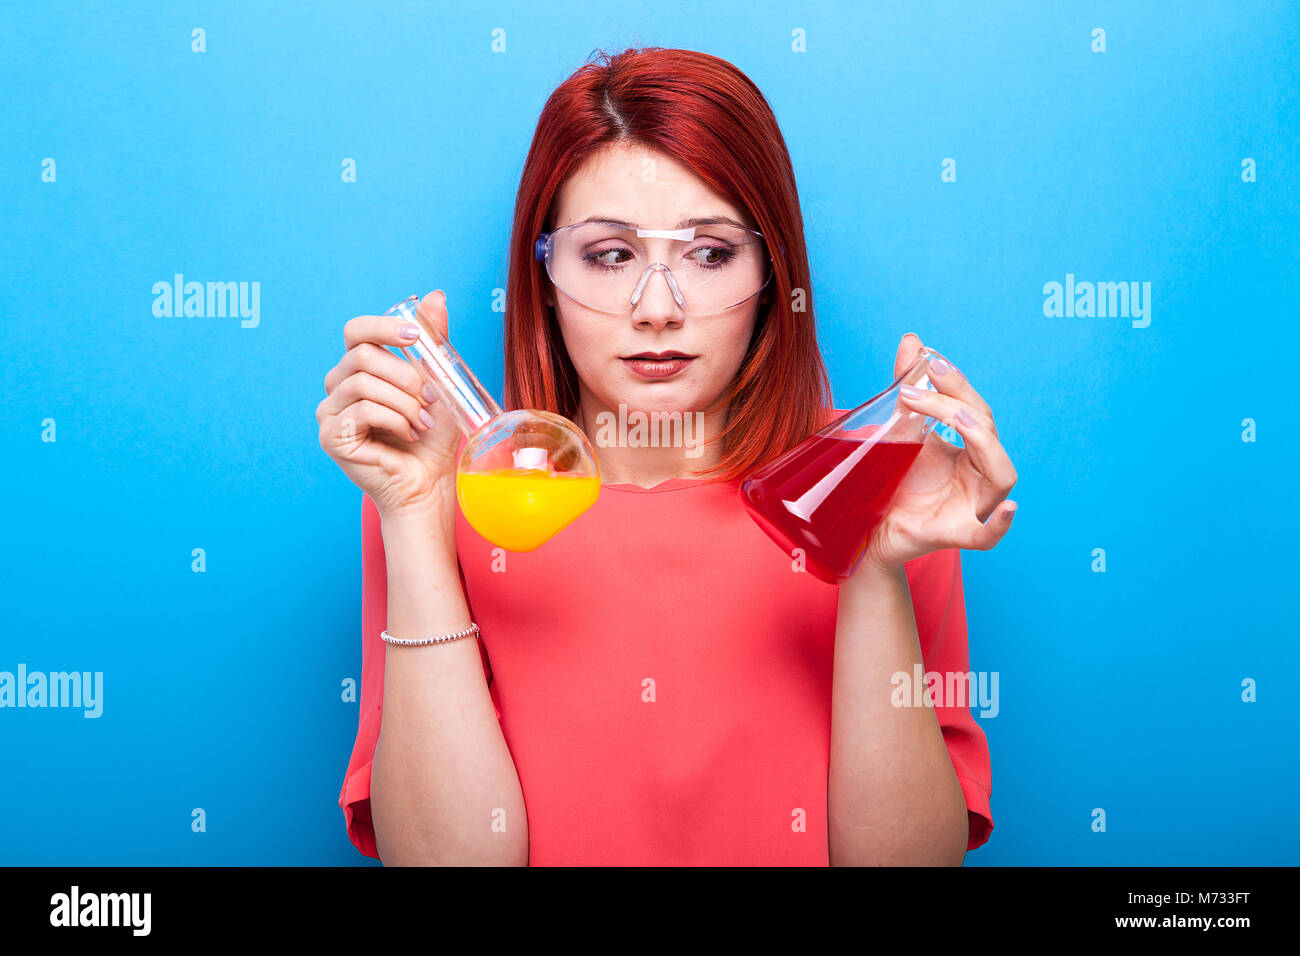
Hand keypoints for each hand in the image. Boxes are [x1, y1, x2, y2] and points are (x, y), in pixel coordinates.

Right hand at [317, 291, 463, 522]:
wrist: (429, 482)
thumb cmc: (432, 437)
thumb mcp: (438, 382)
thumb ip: (433, 341)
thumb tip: (434, 296)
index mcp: (359, 368)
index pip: (356, 331)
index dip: (383, 327)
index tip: (416, 337)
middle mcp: (338, 386)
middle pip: (361, 356)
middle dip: (406, 375)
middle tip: (432, 399)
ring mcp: (330, 411)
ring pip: (363, 383)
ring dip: (404, 402)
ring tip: (423, 422)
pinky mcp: (330, 436)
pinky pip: (361, 410)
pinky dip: (395, 419)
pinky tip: (409, 433)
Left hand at [857, 333, 1018, 573]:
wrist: (866, 528)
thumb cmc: (891, 483)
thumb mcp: (898, 431)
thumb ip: (909, 388)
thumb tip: (912, 340)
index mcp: (969, 450)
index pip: (975, 410)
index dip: (956, 384)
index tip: (925, 361)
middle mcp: (978, 474)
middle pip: (987, 432)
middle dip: (956, 403)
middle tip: (914, 387)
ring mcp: (972, 506)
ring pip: (1001, 474)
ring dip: (982, 442)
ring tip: (956, 420)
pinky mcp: (957, 535)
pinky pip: (988, 535)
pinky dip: (1000, 524)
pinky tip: (1008, 508)